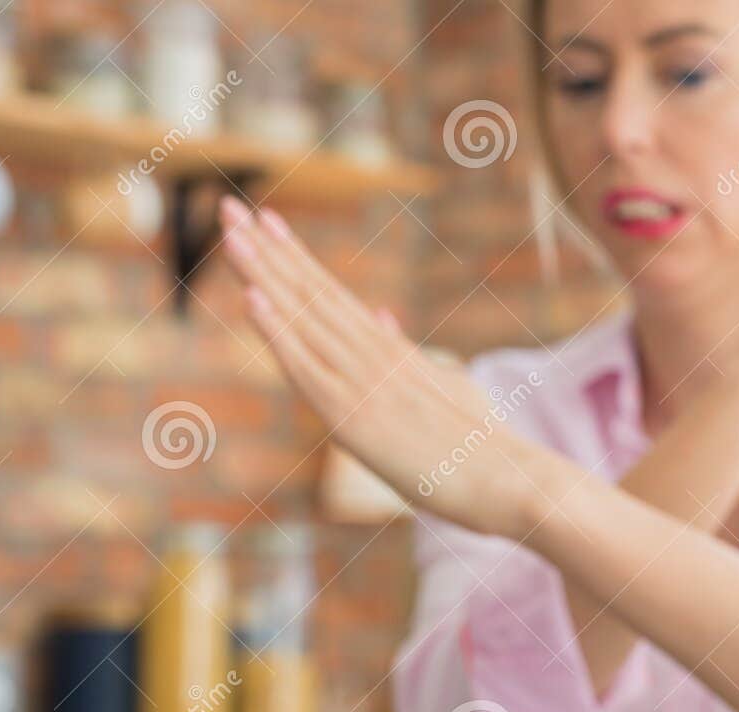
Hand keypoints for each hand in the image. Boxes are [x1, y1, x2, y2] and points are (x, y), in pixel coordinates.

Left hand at [217, 196, 553, 538]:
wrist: (509, 478)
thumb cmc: (485, 446)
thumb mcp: (448, 387)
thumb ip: (408, 352)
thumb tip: (382, 316)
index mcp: (393, 354)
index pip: (334, 297)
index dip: (296, 258)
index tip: (265, 221)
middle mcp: (375, 357)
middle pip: (312, 294)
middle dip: (268, 250)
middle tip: (229, 206)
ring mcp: (364, 383)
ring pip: (303, 318)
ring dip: (264, 273)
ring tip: (231, 231)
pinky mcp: (355, 417)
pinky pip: (305, 367)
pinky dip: (277, 330)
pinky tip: (252, 297)